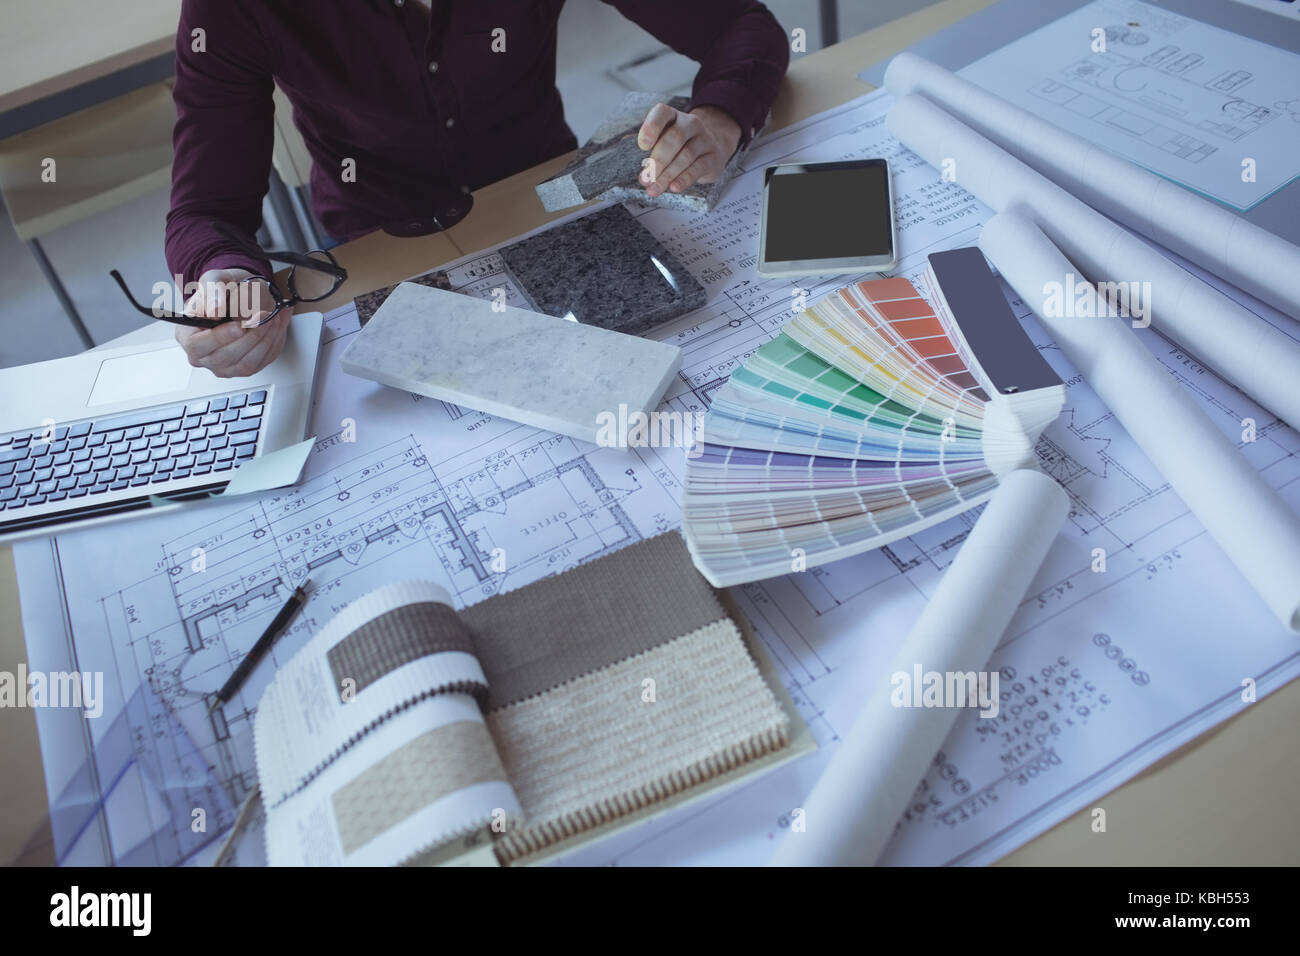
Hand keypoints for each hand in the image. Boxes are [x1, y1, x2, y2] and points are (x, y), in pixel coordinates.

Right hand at [175, 267, 291, 377]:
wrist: (239, 296)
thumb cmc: (222, 292)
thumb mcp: (213, 281)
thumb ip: (212, 292)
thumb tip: (215, 311)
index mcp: (187, 336)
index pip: (197, 345)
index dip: (219, 337)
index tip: (239, 326)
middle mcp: (204, 356)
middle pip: (225, 357)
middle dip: (249, 336)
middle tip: (264, 316)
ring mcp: (225, 366)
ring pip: (247, 363)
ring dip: (265, 340)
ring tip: (274, 318)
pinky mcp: (245, 368)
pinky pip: (263, 362)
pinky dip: (275, 342)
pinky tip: (279, 325)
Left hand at [637, 104, 741, 197]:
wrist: (711, 147)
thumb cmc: (679, 146)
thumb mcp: (664, 142)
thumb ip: (652, 155)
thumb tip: (644, 178)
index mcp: (673, 116)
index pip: (662, 113)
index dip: (651, 128)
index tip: (642, 146)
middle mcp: (691, 123)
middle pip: (675, 138)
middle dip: (658, 160)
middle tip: (646, 179)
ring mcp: (705, 139)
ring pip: (686, 155)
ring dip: (668, 175)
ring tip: (654, 189)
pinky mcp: (713, 157)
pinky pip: (698, 168)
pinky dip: (684, 179)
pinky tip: (674, 187)